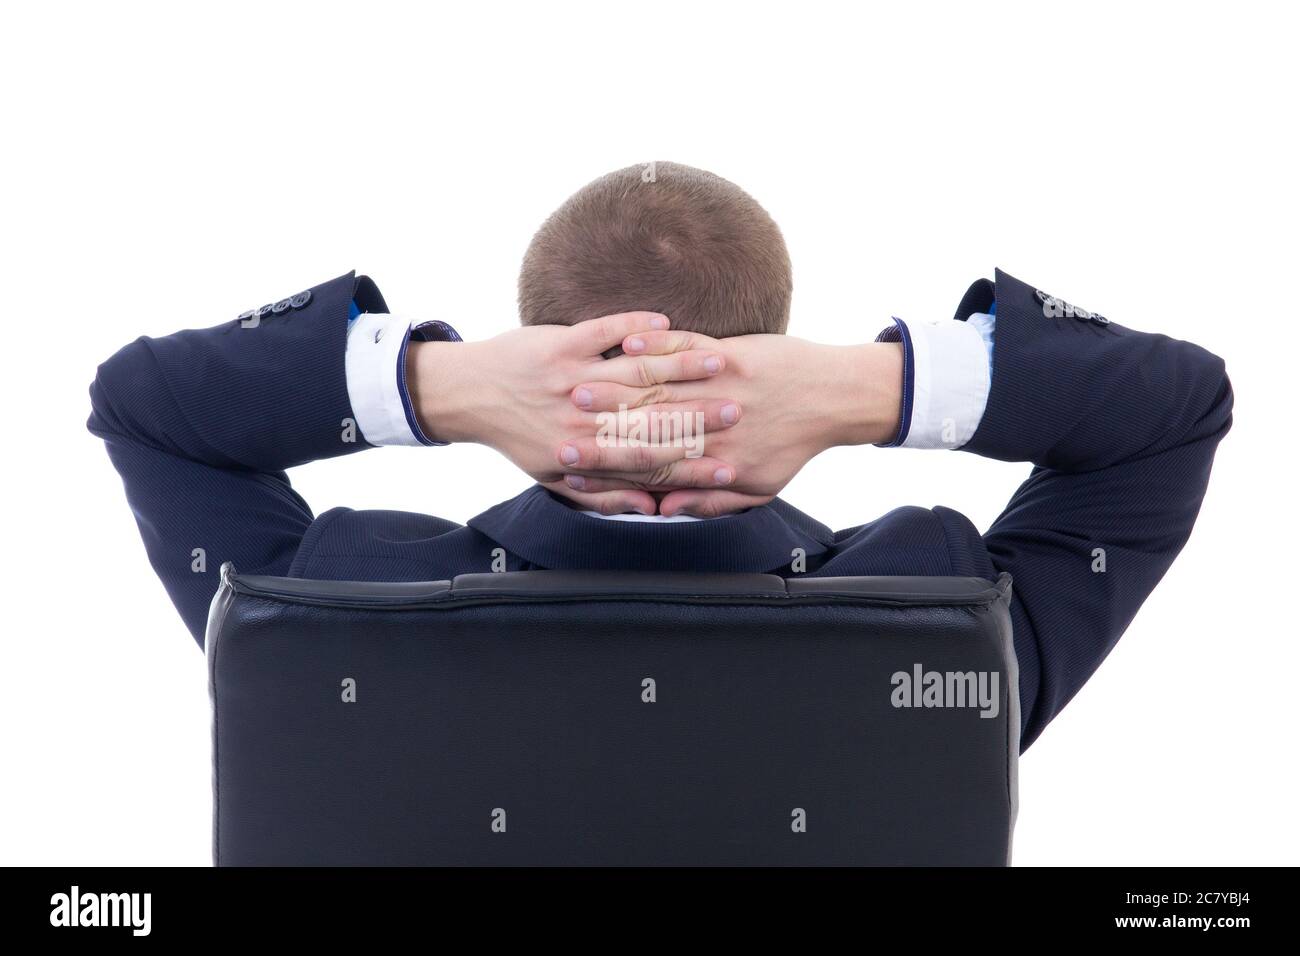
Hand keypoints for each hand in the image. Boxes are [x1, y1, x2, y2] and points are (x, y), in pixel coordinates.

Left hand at [406, 313, 743, 514]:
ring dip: (680, 367)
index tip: (731, 468)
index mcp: (585, 456)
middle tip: (741, 413)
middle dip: (700, 417)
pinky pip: (604, 331)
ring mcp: (570, 378)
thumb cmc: (519, 437)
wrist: (469, 394)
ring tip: (721, 364)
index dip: (693, 470)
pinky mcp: (559, 344)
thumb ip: (606, 497)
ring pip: (635, 374)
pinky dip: (635, 326)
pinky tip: (663, 321)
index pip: (649, 466)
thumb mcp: (557, 480)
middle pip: (652, 420)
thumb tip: (653, 512)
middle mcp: (580, 420)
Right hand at [561, 330, 902, 515]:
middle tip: (560, 422)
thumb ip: (711, 501)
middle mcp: (716, 427)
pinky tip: (627, 343)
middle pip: (647, 424)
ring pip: (662, 386)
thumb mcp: (758, 486)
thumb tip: (663, 511)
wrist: (834, 398)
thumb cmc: (792, 444)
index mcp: (717, 461)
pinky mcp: (732, 355)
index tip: (568, 464)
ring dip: (617, 385)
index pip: (651, 465)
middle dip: (600, 422)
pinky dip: (656, 344)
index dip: (607, 465)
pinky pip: (687, 347)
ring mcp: (722, 388)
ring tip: (579, 383)